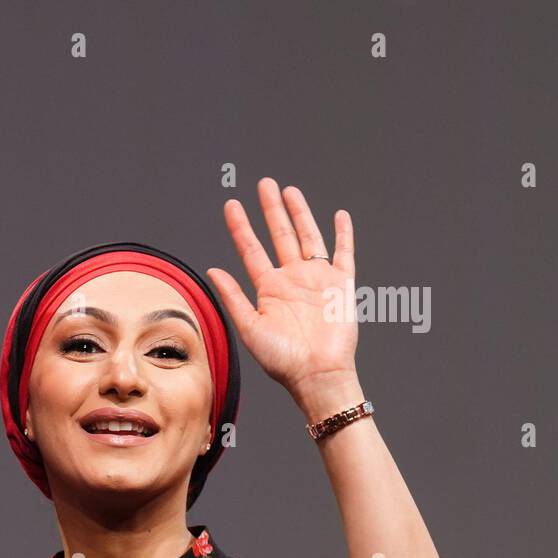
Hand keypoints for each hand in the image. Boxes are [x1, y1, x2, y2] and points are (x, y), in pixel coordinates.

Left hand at [205, 178, 358, 403]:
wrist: (317, 374)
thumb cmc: (282, 359)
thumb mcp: (249, 327)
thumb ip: (232, 296)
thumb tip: (212, 270)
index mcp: (268, 289)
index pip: (251, 250)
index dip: (241, 227)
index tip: (231, 205)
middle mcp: (292, 280)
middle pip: (280, 235)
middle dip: (271, 210)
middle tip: (264, 184)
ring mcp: (317, 279)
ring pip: (308, 237)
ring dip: (300, 214)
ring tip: (289, 191)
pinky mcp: (341, 284)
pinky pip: (344, 253)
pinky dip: (343, 234)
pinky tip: (338, 215)